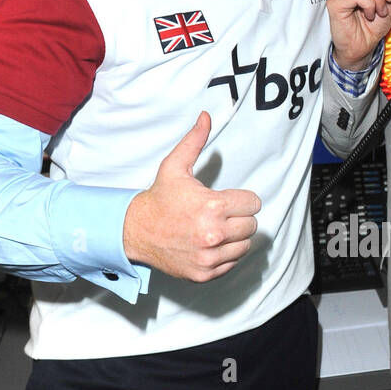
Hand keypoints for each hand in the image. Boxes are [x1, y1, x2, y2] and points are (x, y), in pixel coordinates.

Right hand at [123, 112, 260, 279]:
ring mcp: (210, 256)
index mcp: (212, 206)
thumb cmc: (160, 199)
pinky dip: (224, 255)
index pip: (254, 204)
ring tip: (214, 229)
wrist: (136, 231)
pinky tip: (208, 244)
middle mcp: (214, 233)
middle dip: (239, 218)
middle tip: (220, 215)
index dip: (242, 200)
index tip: (228, 200)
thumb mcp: (175, 167)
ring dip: (234, 238)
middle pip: (252, 225)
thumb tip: (206, 116)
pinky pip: (232, 263)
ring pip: (245, 246)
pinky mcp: (205, 273)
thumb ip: (195, 141)